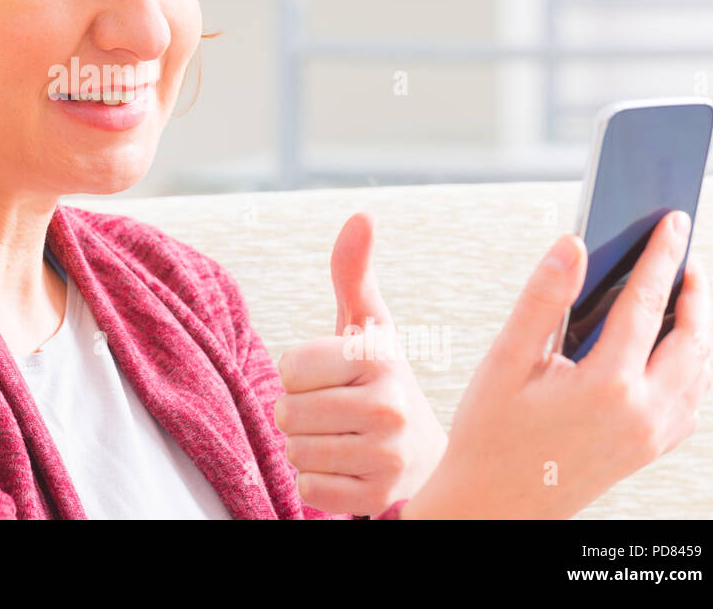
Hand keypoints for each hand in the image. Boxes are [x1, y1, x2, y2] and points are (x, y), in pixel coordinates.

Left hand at [274, 211, 448, 515]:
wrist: (423, 453)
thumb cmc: (379, 378)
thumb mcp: (367, 324)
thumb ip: (353, 272)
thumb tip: (361, 215)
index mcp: (380, 359)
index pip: (291, 367)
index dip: (298, 373)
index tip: (329, 375)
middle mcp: (389, 408)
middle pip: (289, 412)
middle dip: (298, 411)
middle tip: (331, 410)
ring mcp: (386, 457)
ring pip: (295, 451)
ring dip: (304, 446)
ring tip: (338, 436)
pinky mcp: (376, 497)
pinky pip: (309, 489)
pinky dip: (315, 481)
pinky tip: (343, 466)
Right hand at [402, 210, 712, 518]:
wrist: (494, 505)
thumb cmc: (491, 433)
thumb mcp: (507, 360)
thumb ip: (543, 298)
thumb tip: (572, 245)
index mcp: (607, 384)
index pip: (647, 303)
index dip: (662, 255)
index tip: (674, 222)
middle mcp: (643, 412)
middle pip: (691, 338)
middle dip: (693, 291)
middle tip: (684, 253)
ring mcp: (652, 436)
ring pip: (699, 371)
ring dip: (697, 328)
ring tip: (680, 295)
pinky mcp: (649, 451)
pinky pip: (690, 402)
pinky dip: (692, 367)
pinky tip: (670, 352)